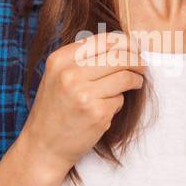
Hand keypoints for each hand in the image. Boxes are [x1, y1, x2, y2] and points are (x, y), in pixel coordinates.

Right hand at [19, 30, 144, 173]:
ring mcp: (84, 94)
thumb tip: (121, 45)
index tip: (134, 49)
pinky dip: (119, 102)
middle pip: (119, 56)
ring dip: (136, 79)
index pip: (104, 40)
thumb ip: (82, 59)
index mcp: (60, 60)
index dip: (126, 43)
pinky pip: (120, 100)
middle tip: (142, 66)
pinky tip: (108, 108)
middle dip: (136, 60)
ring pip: (125, 76)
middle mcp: (70, 74)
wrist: (43, 145)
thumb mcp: (57, 76)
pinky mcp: (97, 113)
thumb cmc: (55, 109)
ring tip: (135, 83)